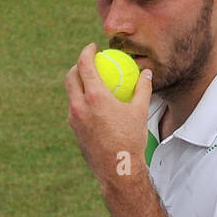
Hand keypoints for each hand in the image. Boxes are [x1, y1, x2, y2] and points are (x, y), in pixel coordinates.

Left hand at [64, 42, 153, 192]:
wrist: (117, 168)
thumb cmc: (131, 139)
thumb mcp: (140, 111)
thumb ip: (143, 88)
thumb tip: (146, 74)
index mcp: (95, 97)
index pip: (84, 65)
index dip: (86, 52)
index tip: (93, 48)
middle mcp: (80, 106)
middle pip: (70, 77)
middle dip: (76, 66)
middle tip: (87, 63)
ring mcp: (74, 119)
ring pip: (70, 95)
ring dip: (77, 85)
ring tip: (89, 84)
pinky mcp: (74, 131)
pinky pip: (74, 110)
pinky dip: (80, 102)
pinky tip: (92, 105)